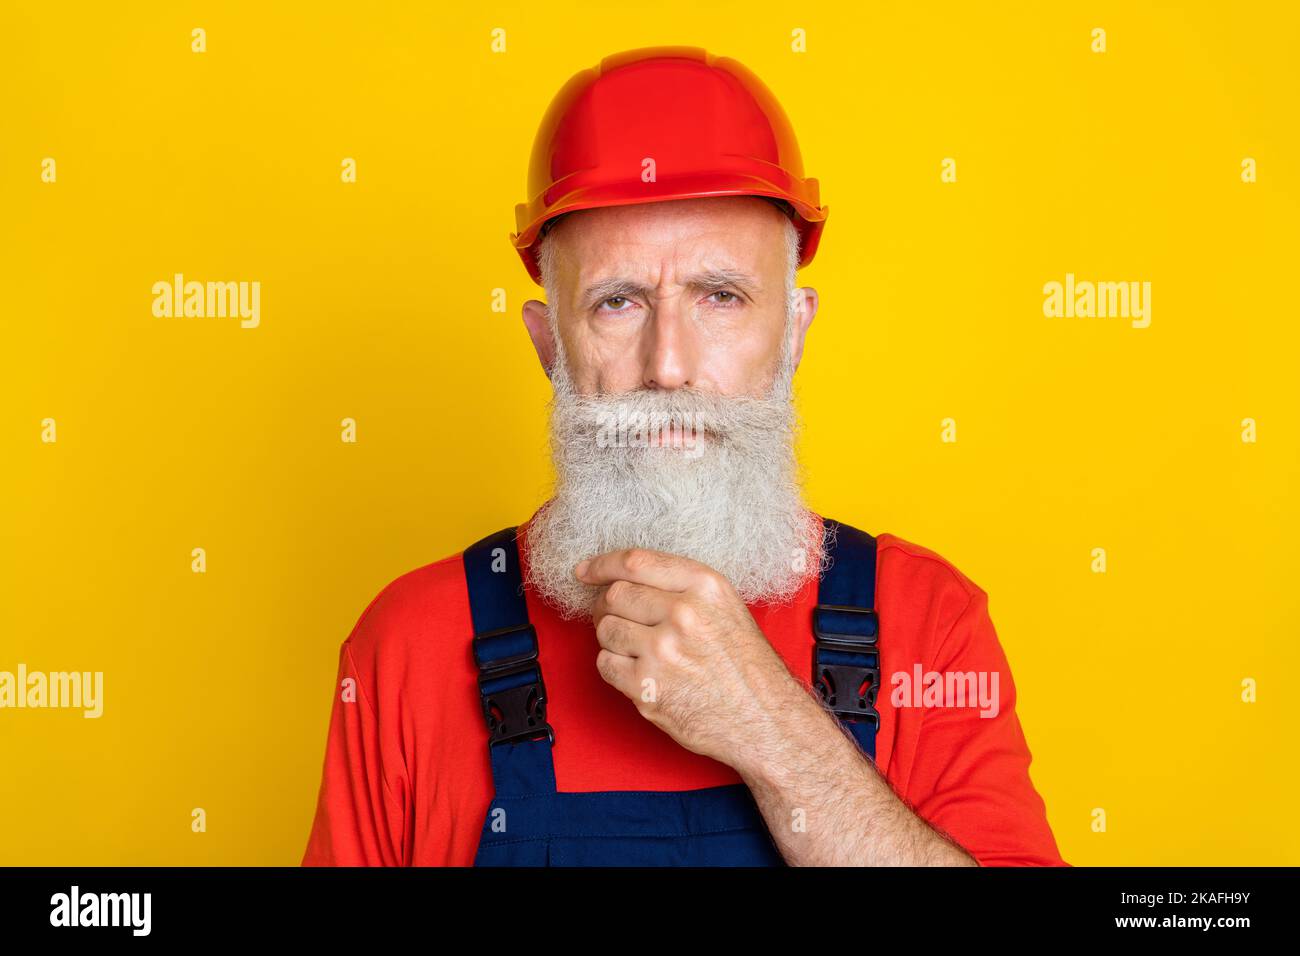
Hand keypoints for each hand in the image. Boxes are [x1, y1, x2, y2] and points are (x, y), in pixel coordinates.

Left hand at [576, 548, 802, 768]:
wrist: (764, 718)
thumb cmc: (746, 666)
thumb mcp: (726, 607)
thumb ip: (681, 587)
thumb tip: (624, 579)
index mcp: (704, 586)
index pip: (635, 562)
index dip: (602, 564)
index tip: (585, 571)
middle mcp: (682, 613)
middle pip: (615, 595)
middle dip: (608, 606)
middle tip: (618, 618)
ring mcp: (662, 651)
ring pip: (605, 629)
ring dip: (613, 638)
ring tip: (638, 648)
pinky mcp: (647, 687)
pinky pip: (605, 664)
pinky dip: (615, 667)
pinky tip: (639, 671)